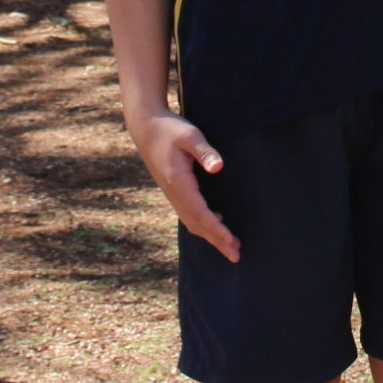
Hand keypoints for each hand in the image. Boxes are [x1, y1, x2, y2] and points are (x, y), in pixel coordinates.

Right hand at [130, 110, 240, 262]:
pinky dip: (202, 225)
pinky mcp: (173, 190)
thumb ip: (205, 152)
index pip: (200, 213)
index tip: (230, 241)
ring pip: (192, 222)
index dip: (216, 229)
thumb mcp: (189, 135)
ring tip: (230, 247)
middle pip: (197, 224)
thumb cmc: (170, 129)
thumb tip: (218, 168)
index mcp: (179, 182)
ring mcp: (172, 193)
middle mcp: (174, 193)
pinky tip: (216, 223)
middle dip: (217, 241)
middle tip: (236, 256)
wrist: (146, 127)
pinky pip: (188, 214)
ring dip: (211, 235)